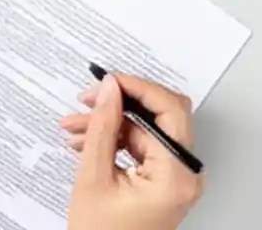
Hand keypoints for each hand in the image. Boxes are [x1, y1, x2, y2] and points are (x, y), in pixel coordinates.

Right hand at [61, 73, 203, 229]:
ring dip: (111, 123)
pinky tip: (88, 141)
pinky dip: (116, 140)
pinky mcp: (164, 181)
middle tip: (90, 99)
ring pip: (146, 130)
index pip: (169, 110)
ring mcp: (176, 178)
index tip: (109, 81)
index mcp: (176, 175)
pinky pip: (142, 146)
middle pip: (160, 116)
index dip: (137, 87)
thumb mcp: (94, 177)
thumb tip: (110, 90)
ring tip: (77, 126)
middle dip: (120, 104)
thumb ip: (103, 127)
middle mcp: (185, 175)